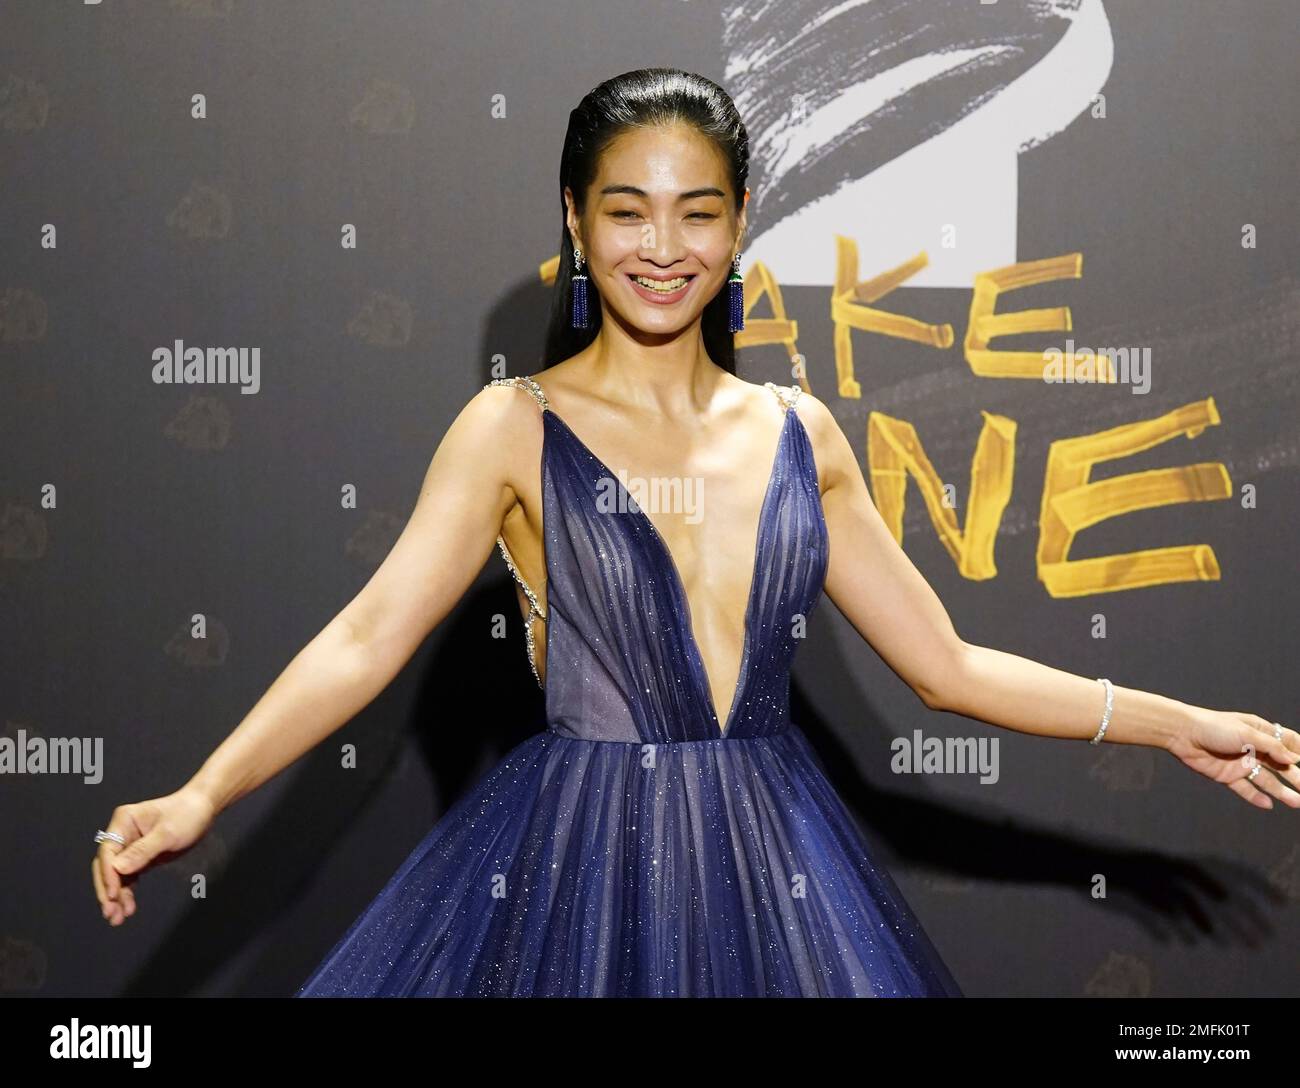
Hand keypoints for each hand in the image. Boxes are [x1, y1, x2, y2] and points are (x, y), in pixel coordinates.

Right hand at [91, 786, 216, 926]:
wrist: (203, 809)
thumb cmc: (187, 814)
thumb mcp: (168, 833)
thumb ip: (143, 850)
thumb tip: (117, 869)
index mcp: (124, 821)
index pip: (108, 852)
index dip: (108, 875)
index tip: (112, 895)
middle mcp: (122, 834)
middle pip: (106, 866)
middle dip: (108, 891)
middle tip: (110, 914)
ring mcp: (130, 847)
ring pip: (116, 876)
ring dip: (116, 897)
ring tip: (118, 918)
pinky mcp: (140, 858)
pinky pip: (128, 878)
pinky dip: (127, 893)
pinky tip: (128, 908)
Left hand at [1167, 710, 1299, 808]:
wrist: (1182, 733)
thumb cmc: (1215, 727)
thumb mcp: (1247, 733)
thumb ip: (1272, 747)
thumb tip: (1294, 759)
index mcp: (1260, 733)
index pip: (1288, 742)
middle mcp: (1253, 749)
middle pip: (1281, 766)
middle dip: (1297, 777)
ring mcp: (1241, 763)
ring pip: (1266, 781)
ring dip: (1282, 792)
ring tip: (1298, 803)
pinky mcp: (1227, 776)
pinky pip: (1245, 789)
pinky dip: (1256, 797)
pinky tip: (1268, 805)